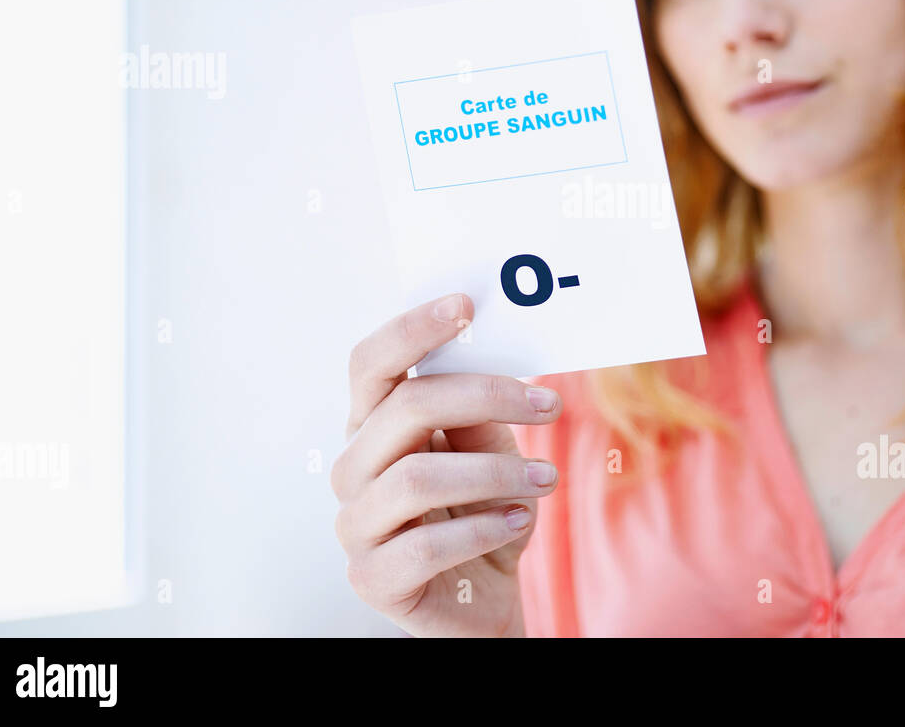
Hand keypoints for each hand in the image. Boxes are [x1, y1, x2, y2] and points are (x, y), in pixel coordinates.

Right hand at [332, 292, 561, 635]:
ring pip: (417, 476)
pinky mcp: (372, 579)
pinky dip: (483, 528)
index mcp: (373, 425)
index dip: (412, 329)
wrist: (482, 597)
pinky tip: (519, 521)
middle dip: (487, 396)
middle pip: (406, 408)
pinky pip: (426, 546)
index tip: (467, 306)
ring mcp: (356, 525)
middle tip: (551, 404)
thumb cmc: (482, 510)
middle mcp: (354, 468)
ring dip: (496, 472)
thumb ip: (479, 410)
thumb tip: (495, 359)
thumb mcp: (489, 449)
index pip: (371, 363)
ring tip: (546, 478)